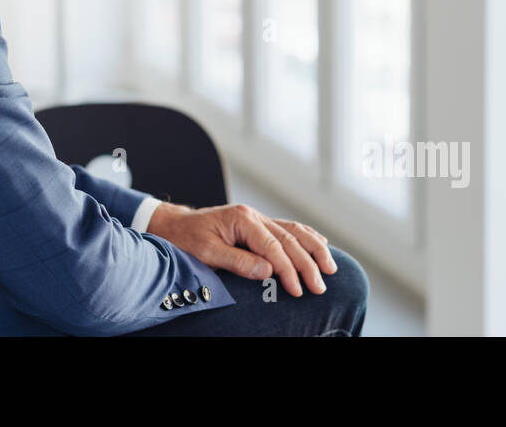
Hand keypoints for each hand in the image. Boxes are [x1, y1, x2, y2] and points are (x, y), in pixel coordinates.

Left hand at [145, 202, 337, 296]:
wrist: (175, 225)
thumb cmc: (187, 239)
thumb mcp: (206, 252)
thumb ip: (237, 261)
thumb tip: (268, 272)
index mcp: (242, 219)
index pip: (273, 246)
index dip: (288, 269)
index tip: (297, 290)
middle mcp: (253, 216)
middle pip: (289, 239)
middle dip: (307, 265)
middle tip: (319, 288)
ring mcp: (257, 218)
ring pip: (294, 231)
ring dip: (314, 249)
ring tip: (330, 268)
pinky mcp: (258, 225)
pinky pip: (288, 229)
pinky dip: (306, 237)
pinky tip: (321, 244)